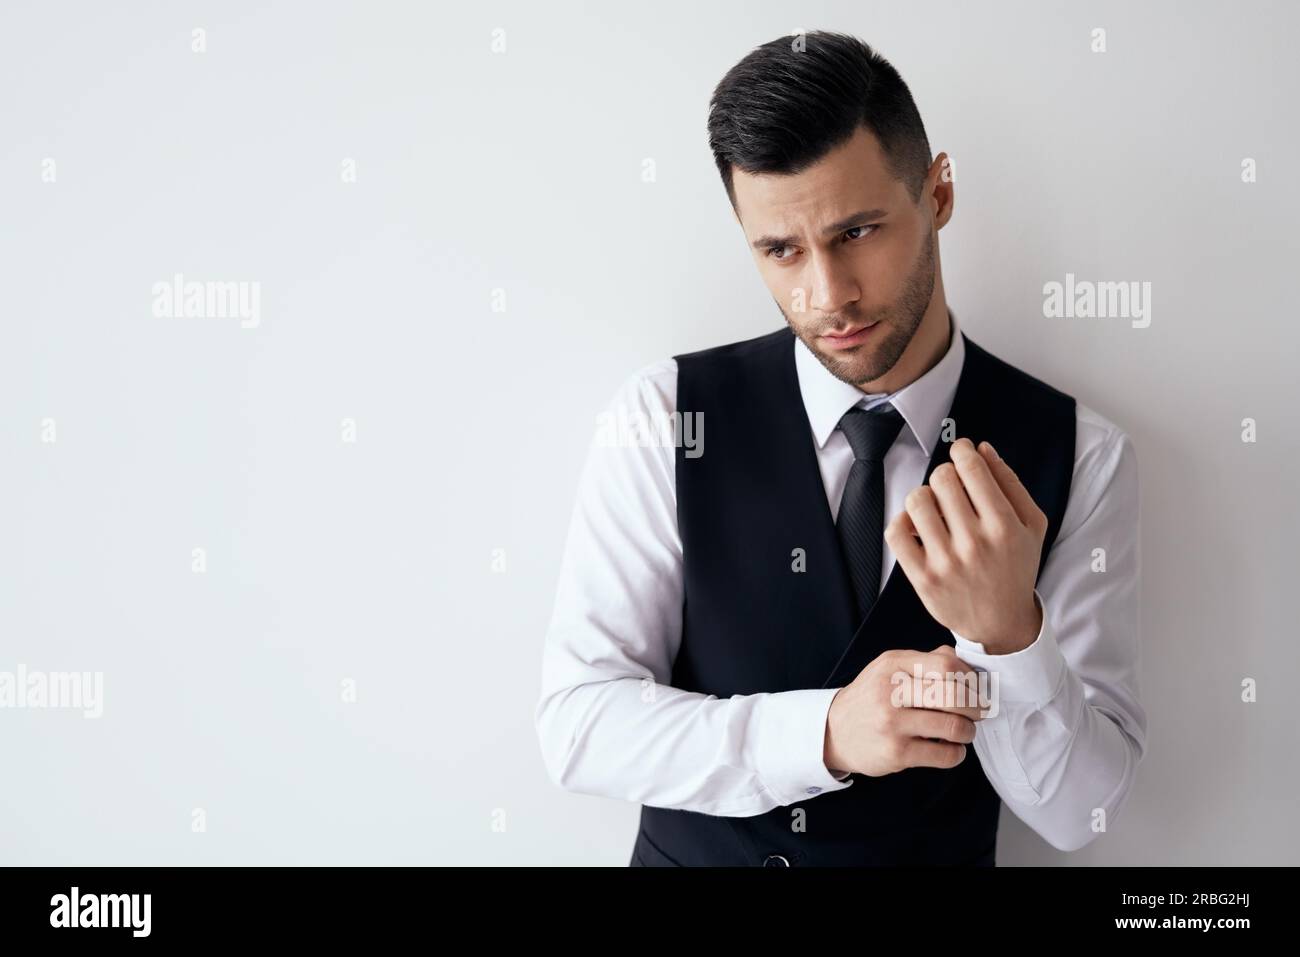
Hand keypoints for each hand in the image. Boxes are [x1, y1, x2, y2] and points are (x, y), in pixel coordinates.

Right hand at [823, 646, 986, 777]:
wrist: (833, 731)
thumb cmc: (871, 697)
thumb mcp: (889, 668)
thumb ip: (925, 661)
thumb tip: (964, 663)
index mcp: (893, 665)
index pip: (947, 665)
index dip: (971, 679)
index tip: (976, 689)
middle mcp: (891, 691)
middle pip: (955, 696)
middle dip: (977, 707)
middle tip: (979, 713)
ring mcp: (892, 723)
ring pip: (954, 727)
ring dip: (968, 732)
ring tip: (964, 732)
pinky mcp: (896, 753)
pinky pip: (944, 755)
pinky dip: (956, 754)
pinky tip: (950, 749)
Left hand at [884, 438, 1045, 654]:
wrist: (1001, 622)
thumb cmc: (1016, 567)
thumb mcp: (1031, 525)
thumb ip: (1010, 483)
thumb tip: (982, 449)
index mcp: (1004, 526)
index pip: (972, 469)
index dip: (962, 451)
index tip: (961, 451)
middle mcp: (974, 543)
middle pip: (942, 479)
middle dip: (945, 473)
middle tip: (951, 485)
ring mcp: (945, 562)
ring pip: (917, 500)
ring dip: (924, 495)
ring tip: (935, 506)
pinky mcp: (923, 578)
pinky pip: (897, 532)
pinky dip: (902, 521)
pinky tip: (917, 525)